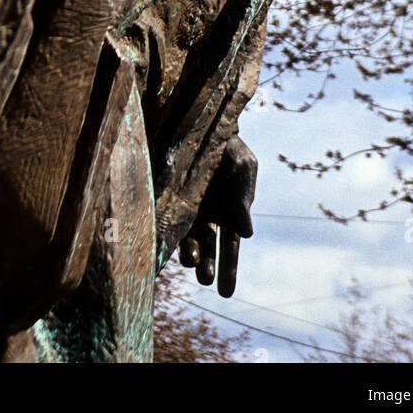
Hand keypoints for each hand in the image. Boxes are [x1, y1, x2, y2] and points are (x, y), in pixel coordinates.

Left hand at [178, 137, 256, 297]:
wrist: (202, 119)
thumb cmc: (228, 145)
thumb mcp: (243, 167)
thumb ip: (244, 198)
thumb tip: (247, 233)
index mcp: (227, 213)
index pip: (228, 247)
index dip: (227, 269)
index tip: (225, 293)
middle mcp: (204, 216)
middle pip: (206, 249)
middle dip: (206, 266)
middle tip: (205, 279)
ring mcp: (183, 207)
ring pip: (185, 237)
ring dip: (189, 252)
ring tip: (192, 259)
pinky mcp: (165, 196)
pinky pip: (165, 219)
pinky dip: (167, 232)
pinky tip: (167, 239)